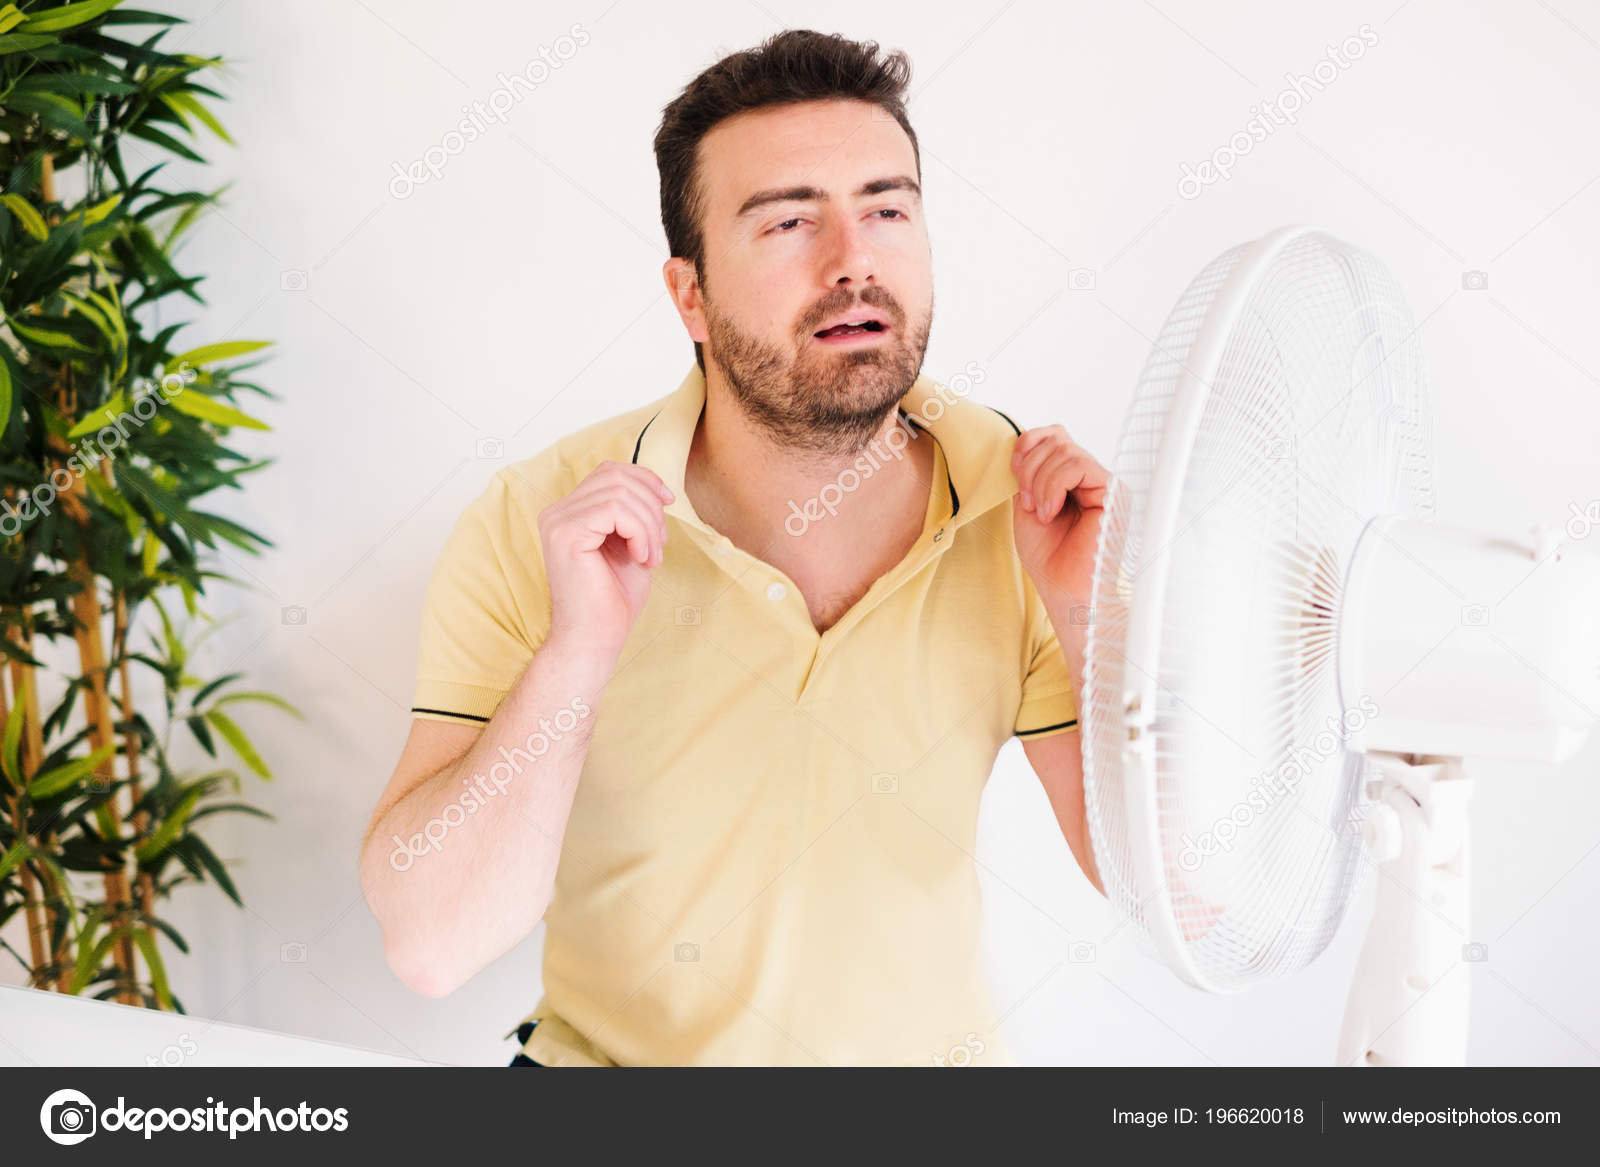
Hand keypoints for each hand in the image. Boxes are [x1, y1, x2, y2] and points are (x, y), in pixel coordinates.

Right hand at [538, 460, 672, 661]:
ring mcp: (557, 521)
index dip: (644, 479)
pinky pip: (615, 510)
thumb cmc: (613, 600)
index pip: (609, 472)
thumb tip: (656, 487)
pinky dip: (639, 531)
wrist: (595, 640)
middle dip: (651, 507)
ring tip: (651, 556)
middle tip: (659, 545)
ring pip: (619, 493)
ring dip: (649, 524)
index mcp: (569, 512)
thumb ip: (635, 514)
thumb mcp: (631, 545)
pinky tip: (641, 558)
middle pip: (616, 477)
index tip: (668, 503)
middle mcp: (556, 512)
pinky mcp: (565, 534)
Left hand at [1009, 425, 1108, 607]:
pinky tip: (1050, 512)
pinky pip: (1078, 465)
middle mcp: (1092, 476)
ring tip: (1040, 513)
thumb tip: (1025, 439)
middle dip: (1029, 467)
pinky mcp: (1113, 492)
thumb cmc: (1047, 555)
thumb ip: (1029, 471)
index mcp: (1072, 478)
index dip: (1026, 448)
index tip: (1016, 483)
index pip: (1052, 435)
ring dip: (1039, 481)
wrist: (1063, 588)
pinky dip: (1054, 486)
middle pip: (1056, 438)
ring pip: (1065, 450)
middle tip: (1027, 503)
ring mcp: (1104, 483)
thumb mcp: (1027, 503)